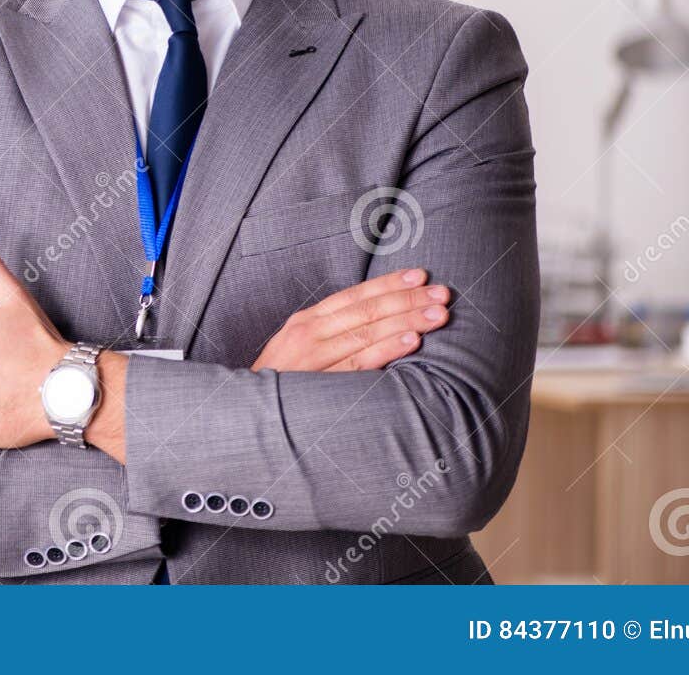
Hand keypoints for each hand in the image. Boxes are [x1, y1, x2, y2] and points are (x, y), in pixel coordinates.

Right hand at [251, 267, 450, 371]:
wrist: (246, 413)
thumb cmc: (281, 381)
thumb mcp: (297, 347)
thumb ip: (330, 333)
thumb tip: (377, 321)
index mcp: (306, 321)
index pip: (354, 296)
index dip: (388, 284)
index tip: (420, 275)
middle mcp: (309, 334)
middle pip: (366, 310)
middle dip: (407, 300)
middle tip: (442, 293)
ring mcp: (315, 359)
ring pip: (368, 333)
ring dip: (407, 321)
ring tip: (438, 314)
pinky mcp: (322, 385)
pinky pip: (361, 364)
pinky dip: (387, 350)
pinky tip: (413, 342)